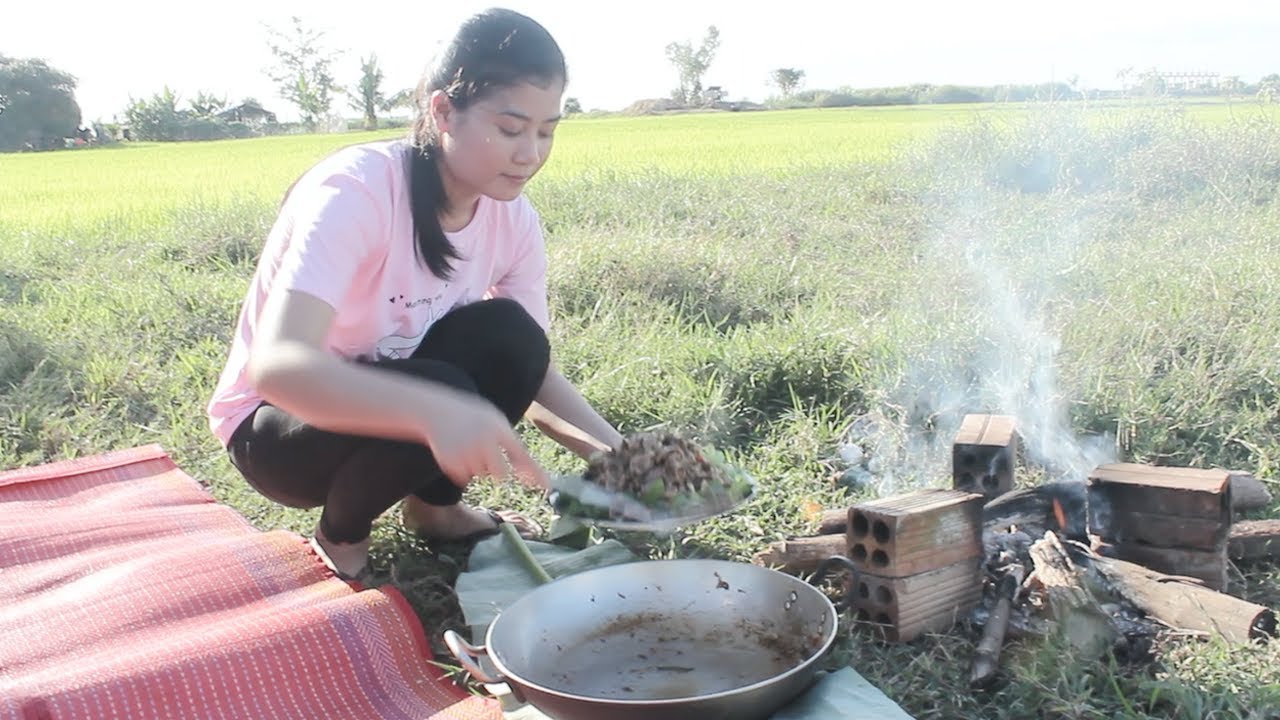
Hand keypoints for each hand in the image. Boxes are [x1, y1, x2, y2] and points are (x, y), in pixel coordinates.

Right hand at [418, 386, 548, 489]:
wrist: (434, 411)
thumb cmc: (469, 417)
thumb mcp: (491, 420)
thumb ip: (509, 442)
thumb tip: (527, 472)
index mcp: (497, 428)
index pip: (520, 454)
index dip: (534, 472)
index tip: (547, 487)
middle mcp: (484, 441)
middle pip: (500, 475)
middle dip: (497, 472)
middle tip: (486, 457)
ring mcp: (466, 453)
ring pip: (481, 475)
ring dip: (477, 466)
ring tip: (466, 445)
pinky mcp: (451, 463)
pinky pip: (463, 478)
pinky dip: (461, 470)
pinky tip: (455, 451)